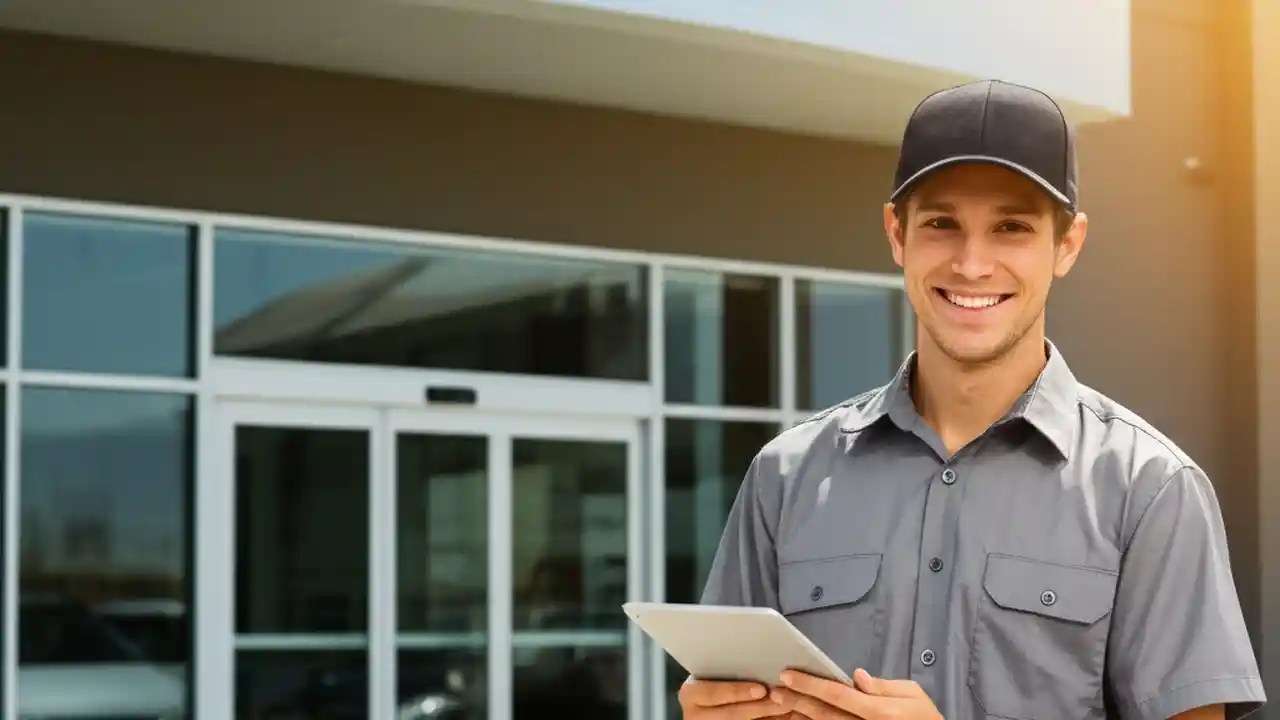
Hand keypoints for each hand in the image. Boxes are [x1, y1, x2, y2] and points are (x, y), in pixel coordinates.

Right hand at [679, 679, 794, 718]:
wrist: (710, 705)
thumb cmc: (715, 679)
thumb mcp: (714, 674)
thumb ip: (729, 669)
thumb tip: (759, 658)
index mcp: (690, 694)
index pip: (712, 693)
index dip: (737, 692)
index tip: (761, 689)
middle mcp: (694, 715)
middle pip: (730, 714)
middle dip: (759, 707)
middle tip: (781, 699)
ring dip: (766, 718)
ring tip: (787, 708)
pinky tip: (781, 718)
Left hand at [769, 668, 942, 718]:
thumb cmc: (924, 718)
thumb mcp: (913, 695)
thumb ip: (883, 686)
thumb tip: (856, 677)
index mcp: (879, 712)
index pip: (837, 695)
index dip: (810, 684)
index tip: (787, 674)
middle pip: (823, 713)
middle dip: (796, 700)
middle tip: (774, 689)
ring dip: (799, 714)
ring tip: (780, 702)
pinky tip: (799, 716)